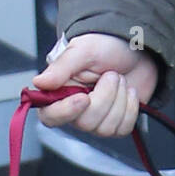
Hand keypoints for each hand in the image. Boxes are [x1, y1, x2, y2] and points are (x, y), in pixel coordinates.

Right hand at [32, 33, 159, 137]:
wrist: (135, 48)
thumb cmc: (106, 47)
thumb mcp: (84, 49)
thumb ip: (61, 66)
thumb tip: (39, 82)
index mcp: (60, 92)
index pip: (50, 116)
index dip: (66, 112)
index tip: (84, 98)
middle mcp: (76, 109)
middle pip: (85, 123)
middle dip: (105, 96)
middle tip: (111, 74)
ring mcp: (97, 119)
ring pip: (105, 129)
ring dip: (120, 98)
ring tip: (119, 79)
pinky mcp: (116, 123)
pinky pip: (123, 128)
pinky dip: (131, 107)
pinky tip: (128, 91)